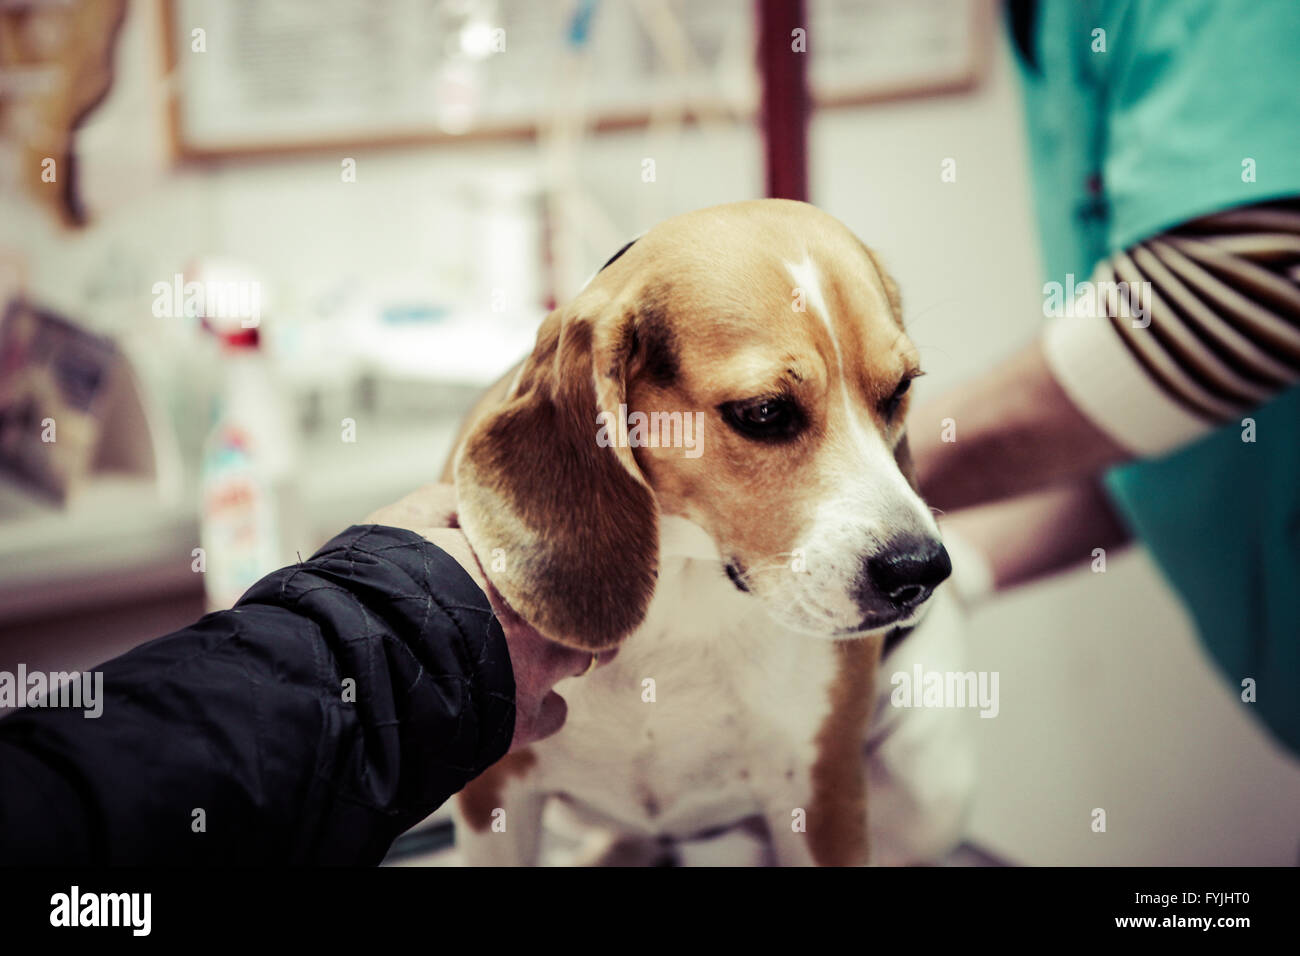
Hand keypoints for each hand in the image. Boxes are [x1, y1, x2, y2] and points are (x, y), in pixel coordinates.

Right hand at [367, 484, 609, 749]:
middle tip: (548, 605)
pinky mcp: (524, 720)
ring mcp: (541, 668)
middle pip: (592, 604)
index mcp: (522, 562)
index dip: (559, 557)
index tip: (547, 559)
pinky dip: (542, 708)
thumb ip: (448, 505)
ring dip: (565, 652)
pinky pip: (556, 713)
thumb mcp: (406, 521)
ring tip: (536, 651)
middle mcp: (545, 613)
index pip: (571, 550)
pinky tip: (521, 701)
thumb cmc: (380, 585)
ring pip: (586, 657)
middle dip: (573, 606)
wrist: (367, 665)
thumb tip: (471, 500)